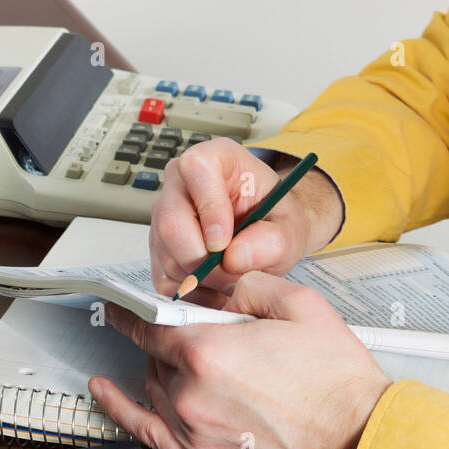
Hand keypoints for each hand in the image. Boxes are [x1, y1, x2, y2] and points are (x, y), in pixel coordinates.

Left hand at [88, 271, 392, 448]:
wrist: (359, 435)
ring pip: (155, 388)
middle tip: (193, 329)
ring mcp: (194, 433)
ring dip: (162, 368)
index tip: (122, 302)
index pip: (152, 322)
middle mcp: (192, 394)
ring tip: (173, 355)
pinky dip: (121, 410)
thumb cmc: (337, 382)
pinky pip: (146, 432)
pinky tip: (107, 394)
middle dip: (170, 337)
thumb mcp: (297, 306)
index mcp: (210, 351)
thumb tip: (219, 282)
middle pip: (156, 355)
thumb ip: (247, 285)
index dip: (137, 308)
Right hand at [148, 139, 338, 306]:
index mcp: (216, 158)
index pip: (196, 169)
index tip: (225, 241)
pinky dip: (193, 291)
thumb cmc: (275, 218)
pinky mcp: (158, 247)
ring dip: (203, 278)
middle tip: (235, 271)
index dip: (209, 209)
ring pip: (168, 256)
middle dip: (204, 259)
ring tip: (233, 275)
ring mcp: (164, 214)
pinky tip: (217, 283)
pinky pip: (164, 279)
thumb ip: (273, 240)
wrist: (268, 233)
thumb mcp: (290, 227)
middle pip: (171, 222)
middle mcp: (182, 181)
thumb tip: (234, 257)